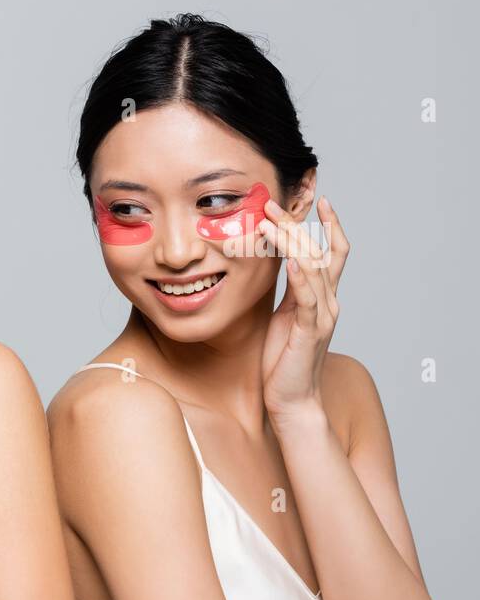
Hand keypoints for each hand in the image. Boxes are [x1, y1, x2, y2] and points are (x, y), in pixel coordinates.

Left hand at [257, 196, 349, 419]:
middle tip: (271, 204)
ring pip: (312, 269)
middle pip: (318, 252)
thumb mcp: (282, 317)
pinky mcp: (309, 332)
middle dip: (295, 226)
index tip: (318, 200)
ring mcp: (321, 316)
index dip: (327, 225)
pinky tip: (290, 262)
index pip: (330, 252)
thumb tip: (278, 265)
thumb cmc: (282, 359)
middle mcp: (328, 301)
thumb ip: (287, 292)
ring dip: (289, 243)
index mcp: (321, 297)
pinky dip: (300, 279)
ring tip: (268, 223)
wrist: (290, 399)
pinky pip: (307, 300)